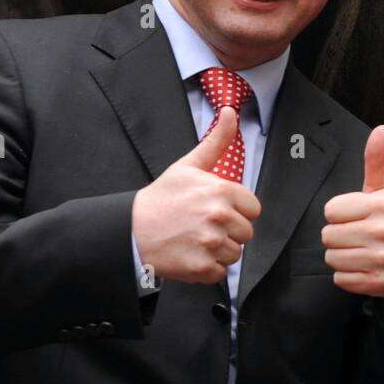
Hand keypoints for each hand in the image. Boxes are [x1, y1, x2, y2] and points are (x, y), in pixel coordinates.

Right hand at [132, 107, 261, 283]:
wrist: (130, 230)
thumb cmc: (161, 198)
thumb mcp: (188, 165)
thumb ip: (216, 140)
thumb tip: (231, 112)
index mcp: (222, 191)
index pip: (253, 209)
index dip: (236, 210)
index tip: (216, 210)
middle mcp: (219, 217)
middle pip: (246, 233)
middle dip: (228, 232)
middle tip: (201, 226)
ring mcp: (210, 243)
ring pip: (235, 254)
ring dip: (218, 251)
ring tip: (194, 240)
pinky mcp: (201, 267)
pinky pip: (220, 272)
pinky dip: (206, 268)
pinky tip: (190, 254)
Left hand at [322, 125, 383, 302]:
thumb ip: (376, 159)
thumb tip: (382, 129)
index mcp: (381, 205)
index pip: (330, 211)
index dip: (340, 214)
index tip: (356, 216)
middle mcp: (382, 231)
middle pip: (328, 235)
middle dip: (339, 236)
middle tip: (358, 235)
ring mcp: (380, 259)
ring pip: (332, 258)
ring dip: (342, 256)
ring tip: (360, 250)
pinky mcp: (377, 282)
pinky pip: (340, 279)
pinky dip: (348, 275)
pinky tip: (364, 266)